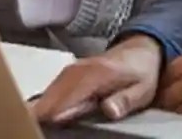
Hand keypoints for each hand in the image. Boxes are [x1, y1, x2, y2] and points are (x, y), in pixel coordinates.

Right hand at [31, 35, 162, 123]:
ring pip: (45, 97)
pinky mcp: (66, 75)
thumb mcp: (142, 90)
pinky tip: (45, 118)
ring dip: (41, 113)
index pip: (64, 100)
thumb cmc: (141, 73)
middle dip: (42, 118)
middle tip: (43, 130)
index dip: (54, 118)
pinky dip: (45, 107)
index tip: (47, 130)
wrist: (139, 51)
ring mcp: (69, 72)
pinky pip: (49, 94)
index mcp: (95, 74)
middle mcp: (77, 71)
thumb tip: (109, 111)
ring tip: (40, 125)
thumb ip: (124, 100)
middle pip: (48, 100)